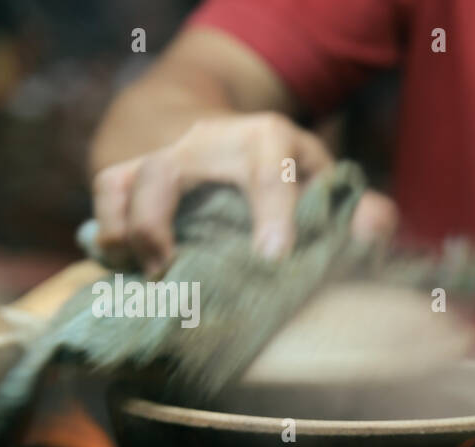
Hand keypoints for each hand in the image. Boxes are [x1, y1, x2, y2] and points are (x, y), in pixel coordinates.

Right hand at [91, 112, 396, 275]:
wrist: (237, 145)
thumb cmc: (299, 182)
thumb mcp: (335, 188)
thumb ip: (365, 214)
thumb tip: (366, 234)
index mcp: (270, 141)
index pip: (268, 170)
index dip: (272, 213)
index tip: (273, 258)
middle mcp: (208, 141)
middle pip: (169, 171)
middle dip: (160, 221)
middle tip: (172, 271)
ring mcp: (165, 157)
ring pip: (126, 180)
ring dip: (127, 230)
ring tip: (148, 276)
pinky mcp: (135, 174)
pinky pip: (108, 195)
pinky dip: (108, 233)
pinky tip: (128, 270)